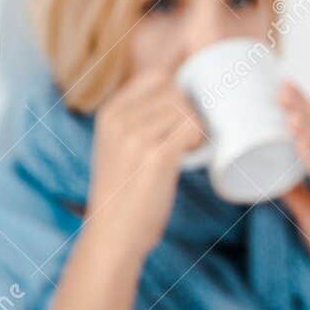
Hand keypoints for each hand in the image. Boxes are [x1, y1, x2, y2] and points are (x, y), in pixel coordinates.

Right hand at [83, 43, 205, 263]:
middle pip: (176, 91)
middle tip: (188, 139)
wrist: (113, 234)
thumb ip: (139, 119)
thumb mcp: (119, 145)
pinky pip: (192, 129)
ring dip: (196, 128)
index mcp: (110, 112)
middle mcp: (119, 119)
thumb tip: (184, 94)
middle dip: (190, 112)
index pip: (156, 75)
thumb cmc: (124, 192)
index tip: (188, 108)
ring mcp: (135, 137)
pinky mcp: (155, 157)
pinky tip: (191, 155)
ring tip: (187, 150)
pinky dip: (199, 140)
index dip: (180, 86)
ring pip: (187, 109)